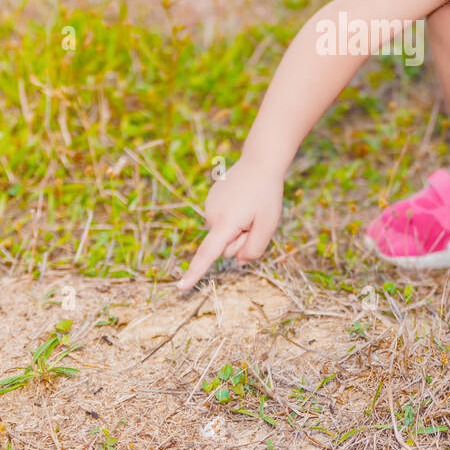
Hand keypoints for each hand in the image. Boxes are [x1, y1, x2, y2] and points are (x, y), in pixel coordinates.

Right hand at [176, 157, 284, 291]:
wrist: (260, 161)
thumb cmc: (267, 194)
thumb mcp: (268, 225)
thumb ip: (254, 249)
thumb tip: (240, 262)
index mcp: (225, 223)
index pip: (208, 254)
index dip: (195, 273)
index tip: (181, 287)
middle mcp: (211, 215)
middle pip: (226, 246)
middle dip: (241, 238)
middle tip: (256, 218)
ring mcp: (209, 206)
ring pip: (225, 233)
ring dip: (239, 226)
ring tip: (251, 206)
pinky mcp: (211, 200)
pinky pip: (224, 221)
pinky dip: (235, 216)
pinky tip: (244, 199)